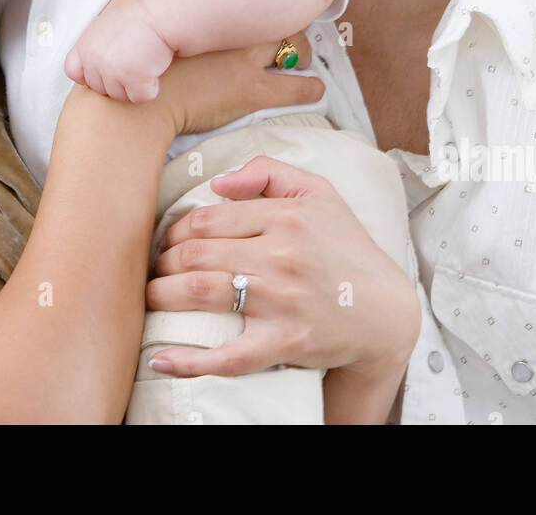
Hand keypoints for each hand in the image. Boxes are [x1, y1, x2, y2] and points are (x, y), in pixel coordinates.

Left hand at [65, 3, 174, 103]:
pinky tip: (154, 69)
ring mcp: (112, 70)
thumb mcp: (105, 27)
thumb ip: (93, 47)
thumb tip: (85, 66)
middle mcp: (94, 59)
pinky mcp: (132, 78)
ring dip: (134, 85)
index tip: (106, 69)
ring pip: (120, 96)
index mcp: (85, 45)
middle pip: (100, 89)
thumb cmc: (139, 20)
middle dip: (118, 81)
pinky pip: (140, 97)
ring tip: (145, 63)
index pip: (74, 71)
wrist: (161, 15)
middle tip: (134, 61)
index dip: (90, 75)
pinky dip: (150, 88)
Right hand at [105, 0, 324, 135]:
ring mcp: (252, 61)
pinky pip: (299, 89)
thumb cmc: (134, 38)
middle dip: (297, 16)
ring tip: (302, 54)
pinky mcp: (254, 94)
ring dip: (301, 51)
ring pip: (298, 50)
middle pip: (291, 14)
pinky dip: (310, 87)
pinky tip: (315, 87)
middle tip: (298, 15)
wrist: (131, 99)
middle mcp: (246, 26)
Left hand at [144, 157, 419, 379]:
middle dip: (162, 262)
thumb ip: (268, 173)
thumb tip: (217, 183)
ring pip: (198, 292)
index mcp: (285, 217)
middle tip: (154, 269)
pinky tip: (161, 360)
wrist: (385, 311)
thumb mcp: (319, 193)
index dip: (175, 230)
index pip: (207, 218)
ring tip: (151, 298)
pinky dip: (188, 361)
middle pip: (194, 253)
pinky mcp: (284, 342)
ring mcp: (280, 301)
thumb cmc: (346, 248)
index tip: (167, 242)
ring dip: (161, 295)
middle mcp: (280, 255)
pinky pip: (227, 356)